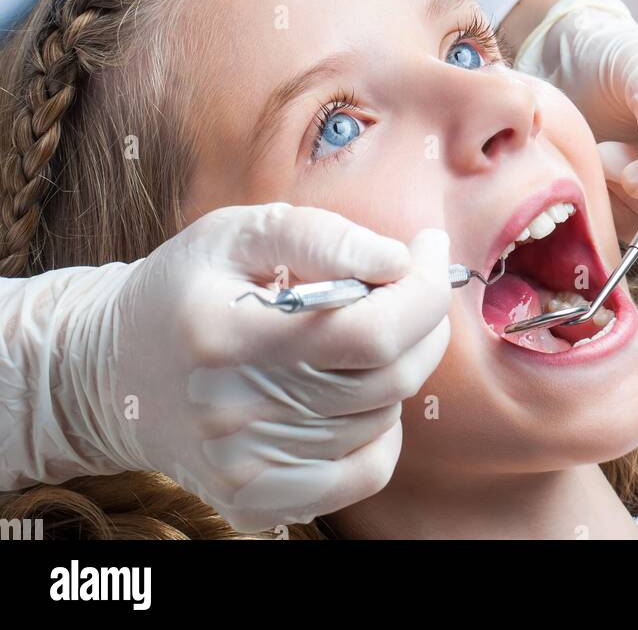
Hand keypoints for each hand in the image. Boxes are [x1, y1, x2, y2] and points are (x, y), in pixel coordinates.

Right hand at [84, 205, 451, 529]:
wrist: (115, 371)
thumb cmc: (186, 287)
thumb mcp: (236, 232)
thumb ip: (318, 235)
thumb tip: (397, 261)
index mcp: (225, 331)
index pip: (365, 333)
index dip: (420, 290)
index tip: (428, 248)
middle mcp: (232, 409)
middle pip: (384, 379)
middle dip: (422, 319)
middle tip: (414, 280)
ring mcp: (244, 464)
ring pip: (383, 418)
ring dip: (397, 366)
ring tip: (362, 329)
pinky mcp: (255, 499)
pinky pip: (365, 472)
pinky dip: (383, 428)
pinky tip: (355, 390)